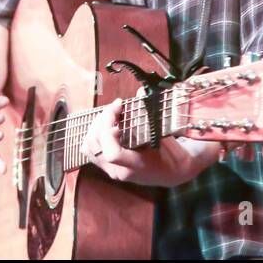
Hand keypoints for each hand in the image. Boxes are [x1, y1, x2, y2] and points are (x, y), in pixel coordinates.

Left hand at [81, 98, 211, 187]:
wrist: (173, 173)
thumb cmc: (171, 154)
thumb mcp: (164, 134)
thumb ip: (151, 113)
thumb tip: (141, 90)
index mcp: (135, 166)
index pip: (112, 153)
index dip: (109, 129)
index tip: (119, 111)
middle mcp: (119, 171)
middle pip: (96, 145)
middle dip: (102, 120)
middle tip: (116, 107)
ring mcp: (111, 171)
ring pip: (89, 147)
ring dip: (96, 126)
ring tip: (111, 115)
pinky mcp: (107, 168)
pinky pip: (91, 150)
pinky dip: (95, 134)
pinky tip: (108, 125)